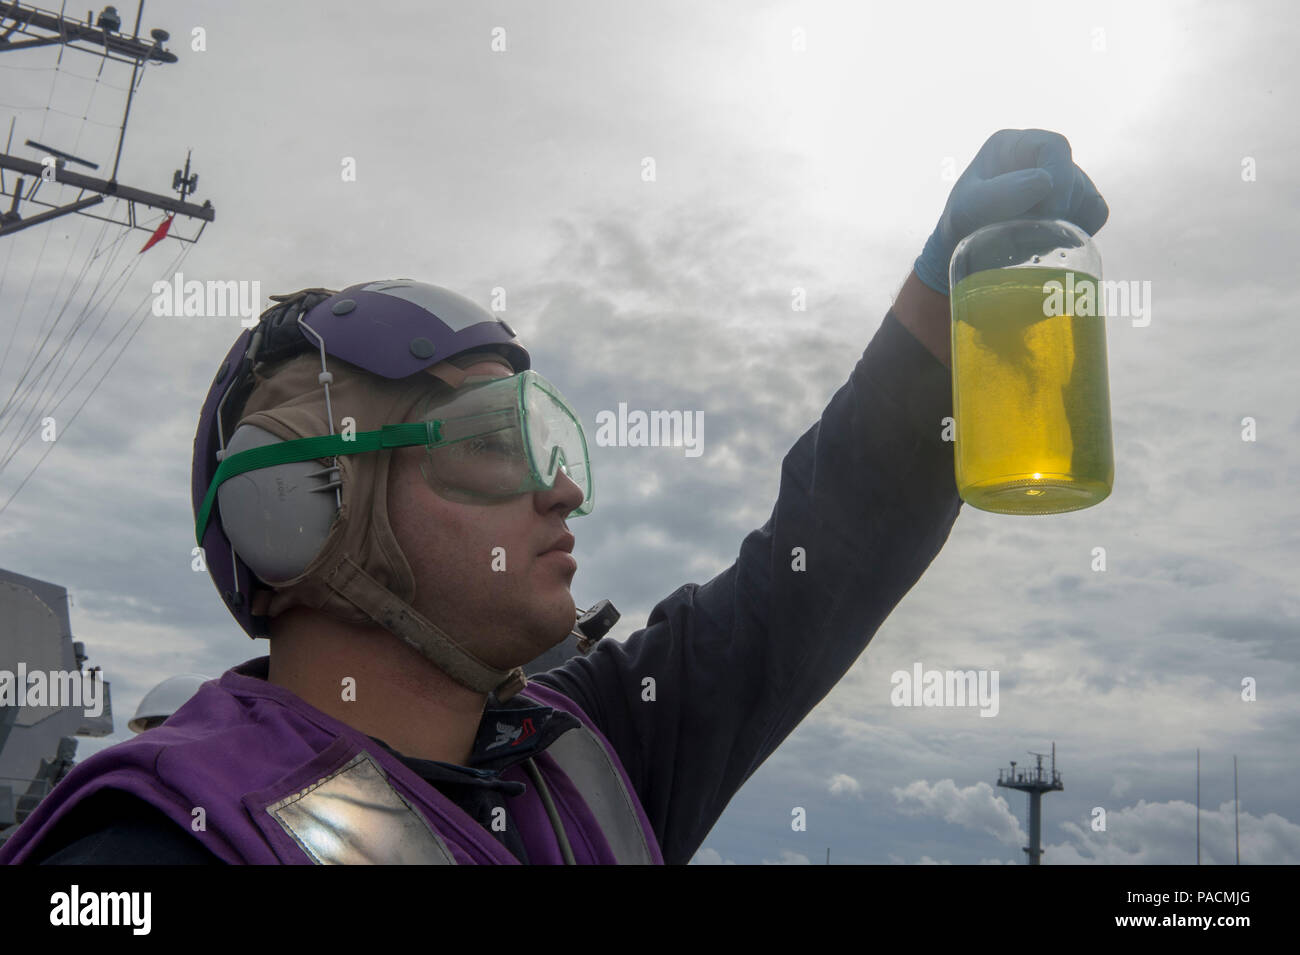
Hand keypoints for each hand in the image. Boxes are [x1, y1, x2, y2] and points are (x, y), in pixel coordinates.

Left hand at [913, 129, 1109, 294]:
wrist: (963, 250)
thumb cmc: (960, 225)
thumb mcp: (968, 210)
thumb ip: (998, 195)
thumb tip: (1045, 182)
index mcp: (1014, 145)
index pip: (1054, 147)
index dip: (1059, 178)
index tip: (1048, 213)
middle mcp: (1040, 157)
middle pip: (1073, 175)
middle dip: (1059, 210)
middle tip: (1034, 236)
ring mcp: (1060, 178)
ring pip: (1087, 197)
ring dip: (1066, 224)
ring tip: (1031, 241)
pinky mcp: (1073, 202)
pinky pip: (1095, 213)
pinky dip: (1080, 231)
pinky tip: (1051, 242)